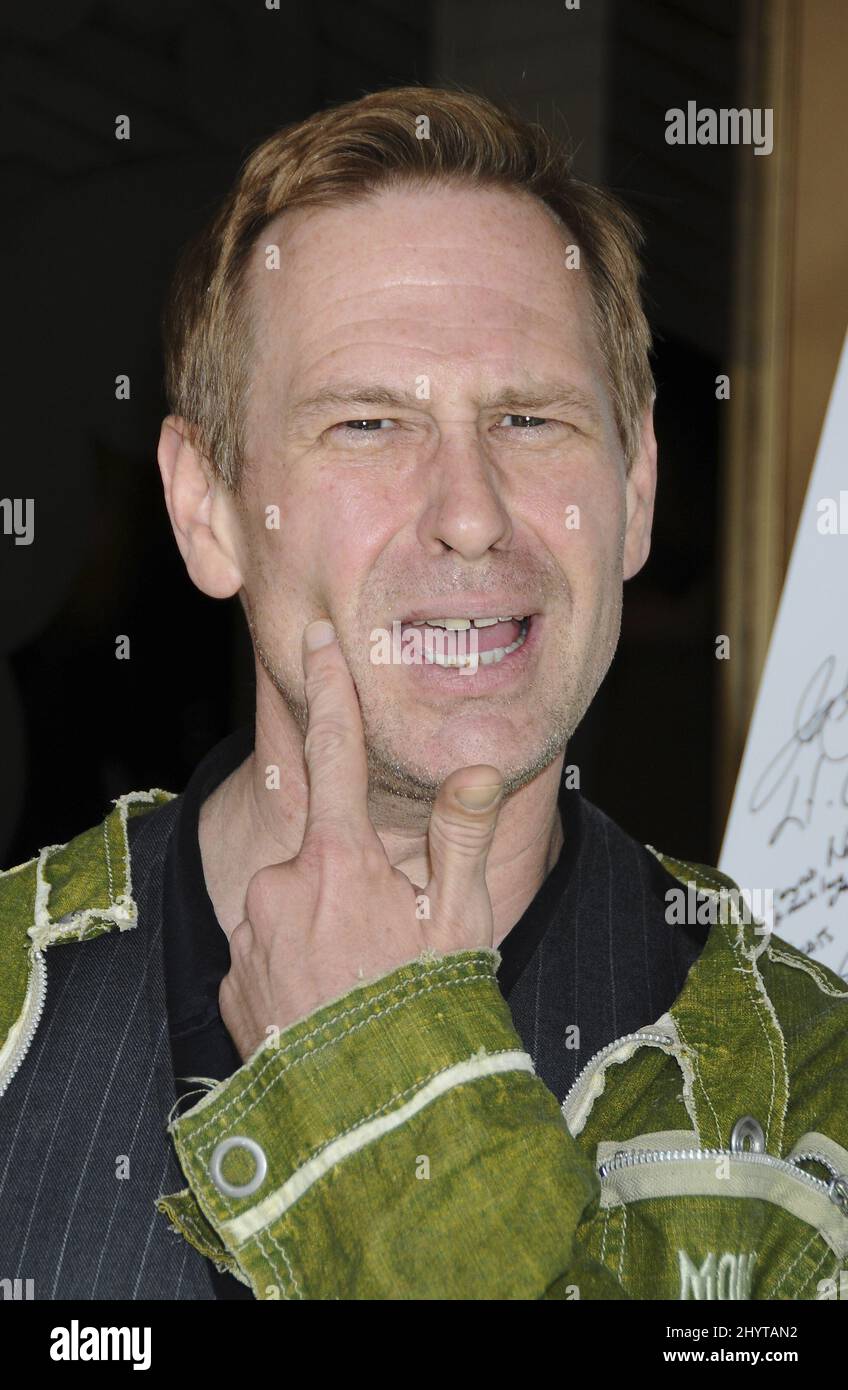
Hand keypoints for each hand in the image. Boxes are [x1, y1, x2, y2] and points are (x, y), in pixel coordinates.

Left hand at [219, 619, 504, 1059]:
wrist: (376, 1124)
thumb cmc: (430, 1015)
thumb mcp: (462, 922)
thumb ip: (462, 835)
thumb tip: (476, 763)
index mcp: (338, 860)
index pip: (335, 752)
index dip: (330, 688)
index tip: (315, 635)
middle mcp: (277, 886)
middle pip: (320, 851)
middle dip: (353, 879)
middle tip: (394, 941)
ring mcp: (247, 937)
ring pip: (291, 904)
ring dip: (324, 927)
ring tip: (364, 985)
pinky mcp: (230, 984)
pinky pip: (265, 953)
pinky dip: (295, 967)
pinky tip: (330, 1006)